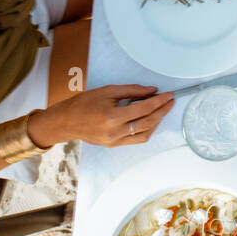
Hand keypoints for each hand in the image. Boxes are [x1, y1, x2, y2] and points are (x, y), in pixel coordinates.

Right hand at [29, 85, 174, 148]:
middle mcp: (115, 132)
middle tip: (170, 101)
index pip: (144, 109)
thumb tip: (152, 91)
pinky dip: (147, 130)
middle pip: (148, 122)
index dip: (159, 101)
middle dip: (162, 111)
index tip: (169, 95)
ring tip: (162, 109)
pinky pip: (136, 139)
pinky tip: (150, 120)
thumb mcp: (107, 91)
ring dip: (157, 121)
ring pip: (145, 134)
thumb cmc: (84, 103)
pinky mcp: (114, 145)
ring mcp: (115, 141)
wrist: (66, 121)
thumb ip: (132, 91)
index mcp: (113, 117)